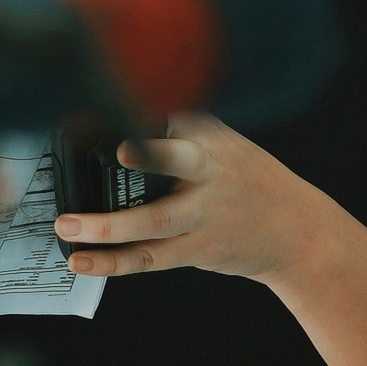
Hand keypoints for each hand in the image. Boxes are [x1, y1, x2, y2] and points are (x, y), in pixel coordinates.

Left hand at [51, 112, 332, 285]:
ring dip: (107, 227)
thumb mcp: (223, 144)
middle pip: (177, 162)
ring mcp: (205, 214)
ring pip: (154, 221)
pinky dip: (114, 262)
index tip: (102, 102)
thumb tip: (109, 123)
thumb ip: (178, 133)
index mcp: (211, 138)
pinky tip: (82, 262)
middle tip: (115, 153)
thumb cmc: (245, 180)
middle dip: (148, 156)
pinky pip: (150, 257)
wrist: (300, 233)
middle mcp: (211, 172)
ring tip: (66, 227)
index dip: (138, 108)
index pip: (171, 117)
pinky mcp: (198, 248)